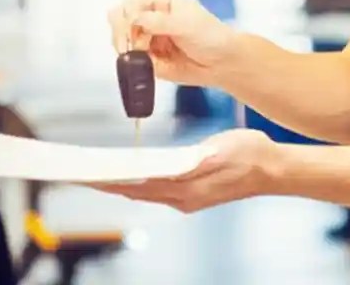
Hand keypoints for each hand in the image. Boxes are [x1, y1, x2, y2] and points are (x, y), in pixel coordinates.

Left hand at [91, 129, 279, 212]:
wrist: (274, 169)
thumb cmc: (250, 154)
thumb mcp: (220, 150)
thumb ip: (192, 161)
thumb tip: (163, 169)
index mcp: (185, 188)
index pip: (135, 185)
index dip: (106, 180)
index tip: (82, 175)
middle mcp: (181, 199)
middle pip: (132, 191)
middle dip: (103, 182)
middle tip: (75, 172)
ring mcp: (185, 199)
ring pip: (141, 192)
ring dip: (116, 183)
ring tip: (91, 173)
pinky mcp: (190, 194)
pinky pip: (154, 190)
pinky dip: (135, 182)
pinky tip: (126, 175)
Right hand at [106, 0, 236, 86]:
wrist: (222, 63)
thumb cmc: (211, 36)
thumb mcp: (187, 24)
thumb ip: (159, 21)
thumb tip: (135, 19)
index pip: (132, 1)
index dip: (127, 13)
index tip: (131, 27)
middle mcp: (150, 16)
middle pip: (120, 18)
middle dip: (120, 31)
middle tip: (126, 46)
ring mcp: (146, 36)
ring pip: (120, 39)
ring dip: (125, 47)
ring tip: (141, 55)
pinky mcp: (147, 56)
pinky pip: (130, 58)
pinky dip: (132, 62)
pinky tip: (143, 64)